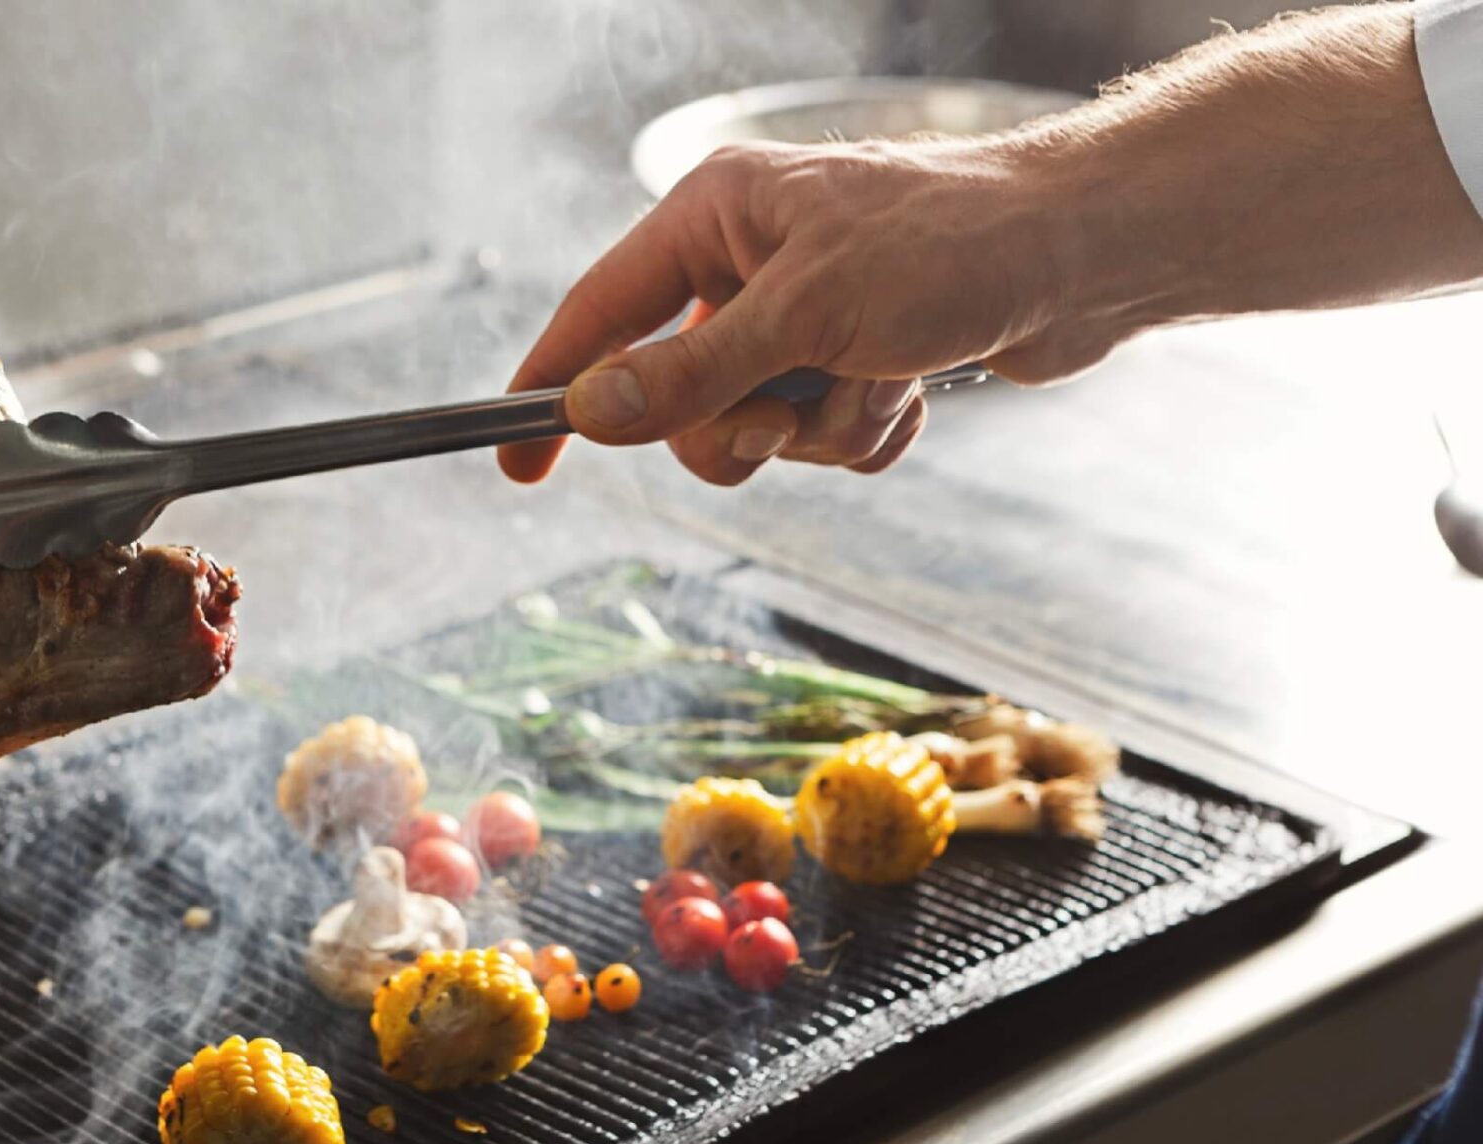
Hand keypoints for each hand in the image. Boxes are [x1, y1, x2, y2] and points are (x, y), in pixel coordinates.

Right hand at [499, 137, 1112, 484]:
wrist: (1086, 258)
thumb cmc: (950, 248)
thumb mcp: (803, 317)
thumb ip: (689, 374)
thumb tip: (588, 415)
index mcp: (711, 219)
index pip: (597, 315)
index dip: (552, 390)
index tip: (517, 462)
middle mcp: (746, 266)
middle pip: (675, 398)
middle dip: (740, 426)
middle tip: (786, 416)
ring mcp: (801, 318)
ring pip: (755, 430)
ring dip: (820, 427)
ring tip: (882, 378)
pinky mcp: (854, 361)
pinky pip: (820, 441)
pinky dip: (863, 433)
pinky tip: (914, 387)